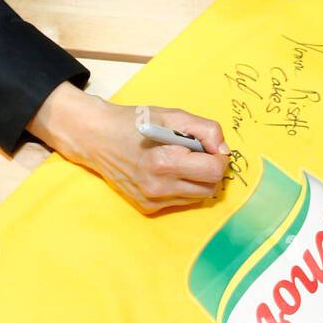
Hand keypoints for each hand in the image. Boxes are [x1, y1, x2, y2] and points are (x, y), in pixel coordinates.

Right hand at [25, 82, 230, 214]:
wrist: (97, 138)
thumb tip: (225, 151)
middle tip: (197, 152)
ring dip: (197, 179)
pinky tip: (165, 171)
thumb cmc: (135, 122)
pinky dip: (181, 186)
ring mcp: (152, 201)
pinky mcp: (147, 208)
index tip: (209, 146)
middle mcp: (158, 188)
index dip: (219, 157)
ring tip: (179, 160)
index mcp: (164, 162)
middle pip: (210, 188)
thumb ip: (205, 130)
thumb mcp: (172, 115)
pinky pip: (180, 201)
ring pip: (198, 197)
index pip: (214, 172)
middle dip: (210, 169)